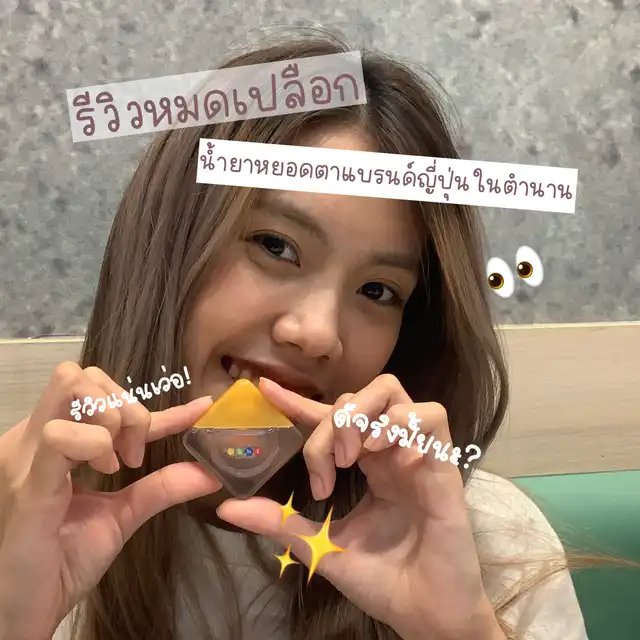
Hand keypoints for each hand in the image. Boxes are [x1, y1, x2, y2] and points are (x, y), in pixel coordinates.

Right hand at [0, 362, 221, 639]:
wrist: (22, 610)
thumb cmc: (63, 560)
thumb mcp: (123, 514)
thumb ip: (162, 487)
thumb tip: (210, 472)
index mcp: (53, 442)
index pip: (106, 399)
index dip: (157, 401)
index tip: (201, 408)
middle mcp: (33, 437)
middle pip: (83, 375)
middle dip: (126, 404)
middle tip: (136, 452)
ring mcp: (26, 455)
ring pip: (72, 386)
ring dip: (113, 417)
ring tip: (120, 463)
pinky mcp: (27, 483)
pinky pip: (60, 434)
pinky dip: (95, 442)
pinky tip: (106, 470)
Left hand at [217, 374, 502, 639]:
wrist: (425, 615)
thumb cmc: (381, 581)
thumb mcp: (322, 546)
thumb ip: (281, 521)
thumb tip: (226, 507)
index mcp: (367, 464)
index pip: (330, 418)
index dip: (299, 401)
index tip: (265, 389)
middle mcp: (390, 451)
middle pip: (357, 397)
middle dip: (331, 423)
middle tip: (328, 465)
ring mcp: (417, 453)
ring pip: (390, 393)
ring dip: (360, 415)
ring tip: (352, 457)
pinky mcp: (444, 464)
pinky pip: (431, 416)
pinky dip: (399, 423)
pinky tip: (378, 452)